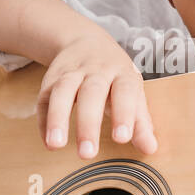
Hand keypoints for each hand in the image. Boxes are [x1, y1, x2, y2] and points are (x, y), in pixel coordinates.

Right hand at [37, 33, 156, 157]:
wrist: (85, 41)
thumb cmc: (115, 75)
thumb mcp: (132, 92)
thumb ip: (140, 122)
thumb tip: (151, 149)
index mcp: (122, 73)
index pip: (124, 91)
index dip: (124, 114)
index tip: (121, 138)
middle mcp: (96, 70)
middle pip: (91, 93)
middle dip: (88, 123)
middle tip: (87, 153)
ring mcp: (71, 72)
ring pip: (62, 91)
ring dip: (58, 118)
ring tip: (56, 144)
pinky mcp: (50, 79)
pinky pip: (44, 98)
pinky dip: (44, 120)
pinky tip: (48, 142)